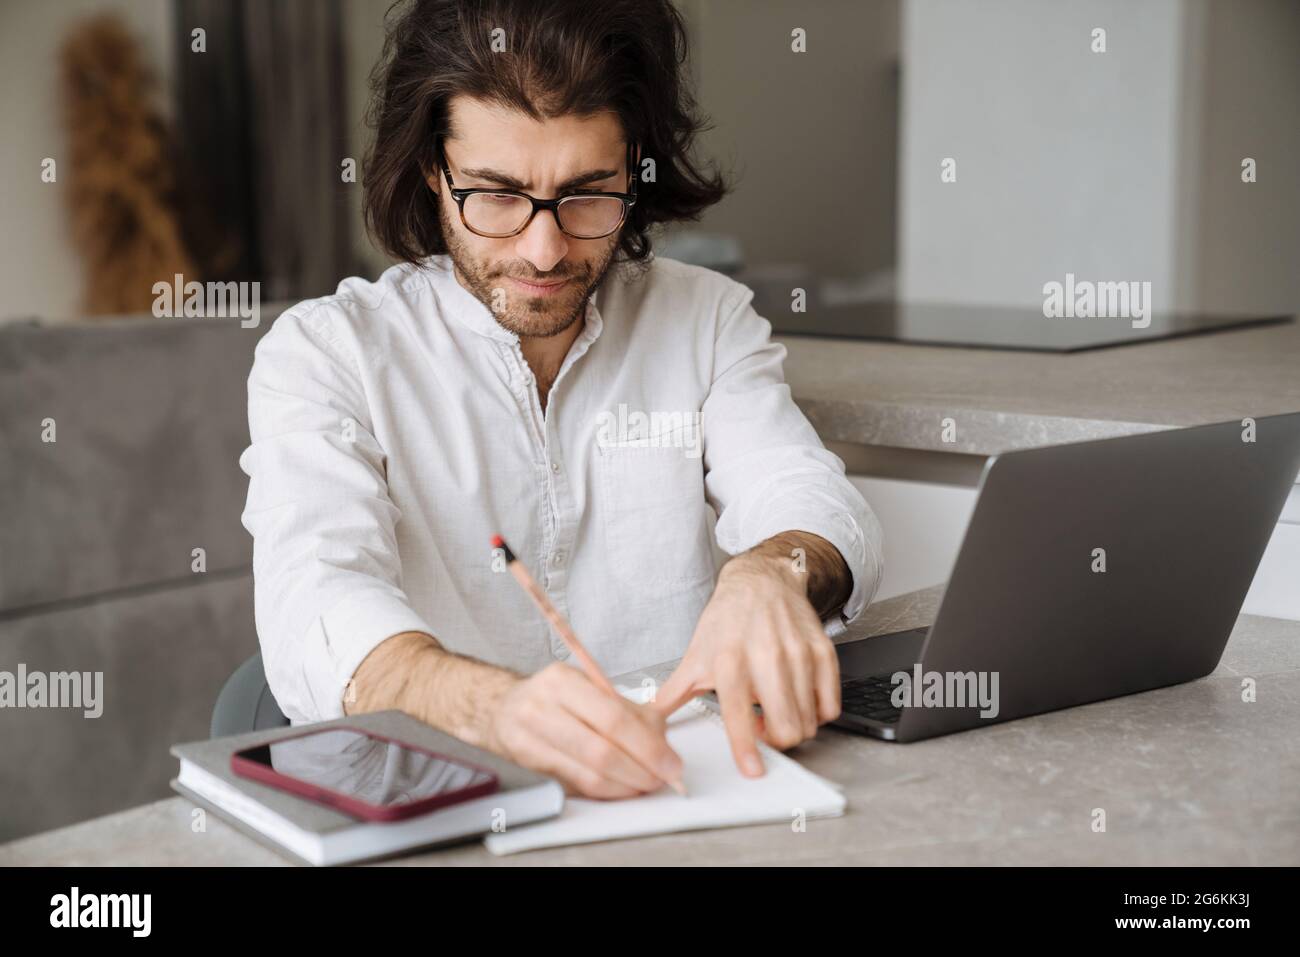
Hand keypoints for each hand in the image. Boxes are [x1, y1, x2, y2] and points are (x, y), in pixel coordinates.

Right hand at [485, 662, 683, 798]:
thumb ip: (627, 711)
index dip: (649, 746)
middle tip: (663, 779)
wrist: (502, 709)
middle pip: (601, 751)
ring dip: (625, 785)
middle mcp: (542, 708)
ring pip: (589, 774)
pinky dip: (605, 790)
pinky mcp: (527, 767)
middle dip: (641, 770)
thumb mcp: (588, 688)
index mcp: (563, 681)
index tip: (672, 763)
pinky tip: (619, 787)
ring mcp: (529, 740)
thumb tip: (663, 744)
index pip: (614, 719)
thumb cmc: (554, 699)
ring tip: (644, 784)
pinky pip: (575, 786)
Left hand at [651, 554, 840, 776]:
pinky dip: (817, 713)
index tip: (752, 769)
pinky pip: (830, 705)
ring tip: (777, 708)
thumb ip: (673, 693)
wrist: (762, 582)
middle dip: (776, 741)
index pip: (738, 713)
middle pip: (786, 727)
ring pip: (809, 721)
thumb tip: (649, 720)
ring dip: (794, 726)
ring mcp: (799, 654)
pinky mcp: (823, 651)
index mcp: (729, 660)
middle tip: (763, 728)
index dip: (746, 746)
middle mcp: (766, 656)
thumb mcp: (696, 654)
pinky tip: (799, 698)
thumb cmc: (728, 620)